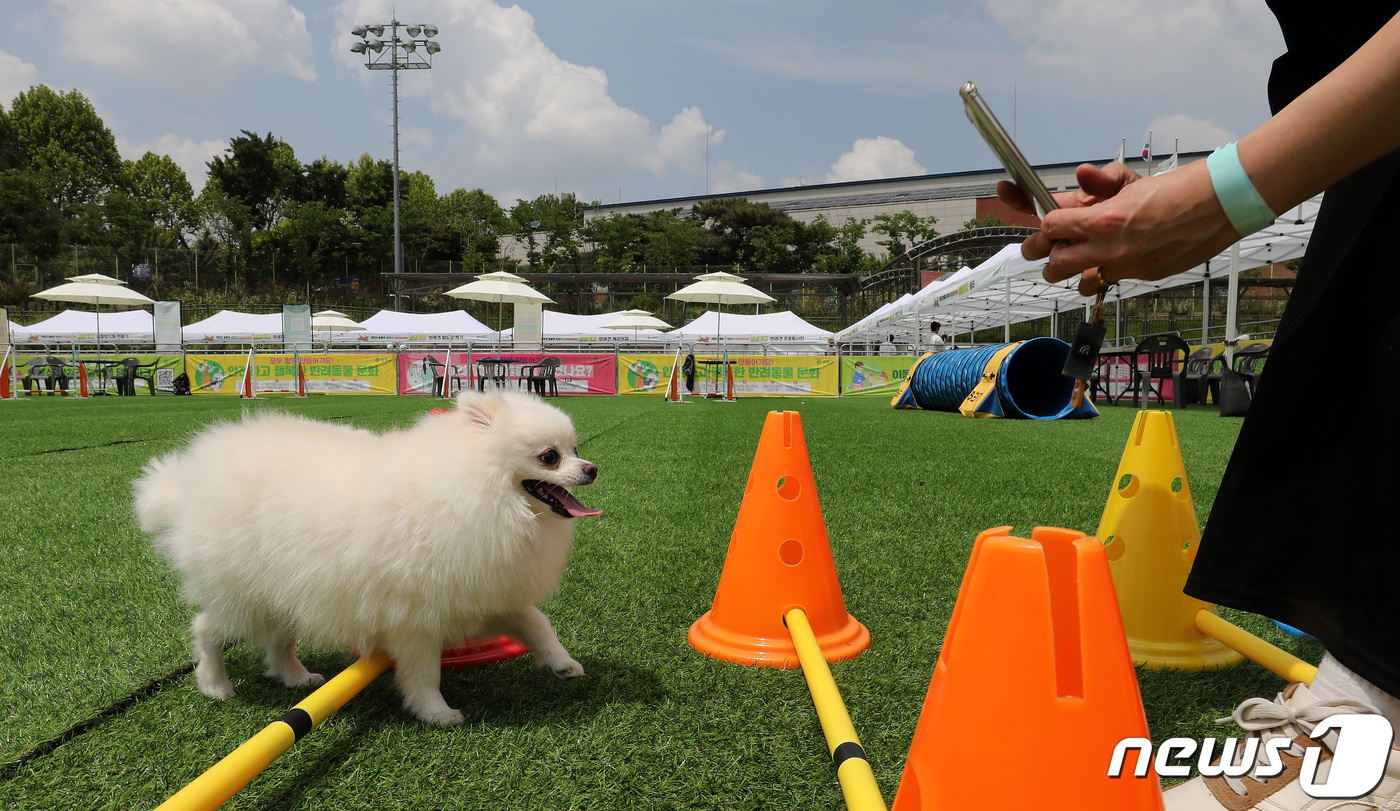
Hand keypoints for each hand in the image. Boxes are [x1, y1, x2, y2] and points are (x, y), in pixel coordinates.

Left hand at [998, 161, 1240, 295]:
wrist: (1217, 205)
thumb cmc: (1176, 190)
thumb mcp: (1131, 183)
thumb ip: (1101, 184)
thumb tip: (1082, 175)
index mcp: (1102, 220)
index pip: (1051, 229)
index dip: (1047, 227)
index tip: (1049, 226)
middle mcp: (1111, 249)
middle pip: (1056, 267)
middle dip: (1049, 261)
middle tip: (1051, 253)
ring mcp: (1127, 267)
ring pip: (1083, 283)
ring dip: (1077, 274)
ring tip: (1081, 262)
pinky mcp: (1144, 277)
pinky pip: (1115, 280)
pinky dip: (1112, 271)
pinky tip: (1121, 255)